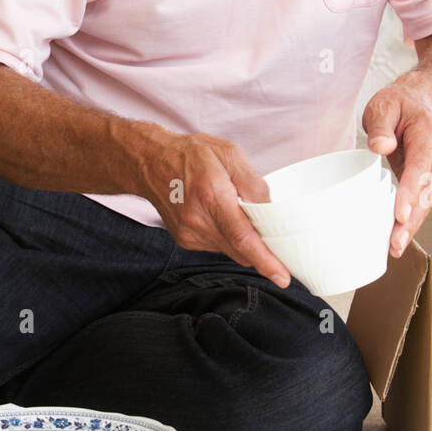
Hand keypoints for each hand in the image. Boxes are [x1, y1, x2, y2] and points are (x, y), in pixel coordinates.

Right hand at [131, 127, 291, 288]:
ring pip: (231, 250)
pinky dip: (227, 237)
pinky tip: (220, 215)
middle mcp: (199, 220)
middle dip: (262, 250)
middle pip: (240, 249)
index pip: (242, 237)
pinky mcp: (185, 241)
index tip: (281, 277)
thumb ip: (252, 182)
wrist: (150, 162)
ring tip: (234, 210)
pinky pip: (217, 246)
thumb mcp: (228, 153)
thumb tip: (269, 208)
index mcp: (212, 196)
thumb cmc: (191, 154)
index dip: (264, 260)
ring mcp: (189, 234)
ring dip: (242, 239)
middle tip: (272, 233)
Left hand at [361, 74, 431, 258]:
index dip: (410, 193)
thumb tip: (381, 147)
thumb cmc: (400, 103)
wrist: (422, 102)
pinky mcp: (428, 178)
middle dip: (412, 220)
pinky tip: (397, 237)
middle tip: (395, 244)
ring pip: (426, 201)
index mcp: (428, 136)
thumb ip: (381, 125)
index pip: (419, 168)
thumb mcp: (384, 105)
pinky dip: (411, 218)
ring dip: (411, 225)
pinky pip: (421, 200)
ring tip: (394, 248)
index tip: (399, 214)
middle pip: (426, 193)